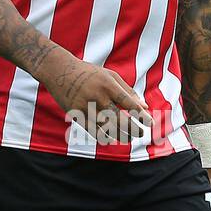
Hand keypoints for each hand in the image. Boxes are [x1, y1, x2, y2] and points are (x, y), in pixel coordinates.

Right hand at [37, 50, 151, 144]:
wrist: (59, 71)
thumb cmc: (89, 73)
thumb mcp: (110, 76)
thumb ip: (128, 91)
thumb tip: (144, 106)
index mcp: (108, 85)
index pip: (129, 103)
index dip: (141, 115)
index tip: (150, 123)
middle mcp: (98, 96)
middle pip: (120, 119)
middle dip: (134, 129)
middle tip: (142, 133)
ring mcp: (86, 107)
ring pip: (107, 128)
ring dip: (121, 136)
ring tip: (129, 138)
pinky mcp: (76, 115)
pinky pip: (93, 131)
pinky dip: (104, 137)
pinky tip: (111, 139)